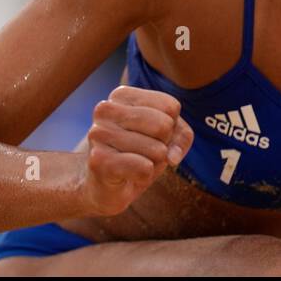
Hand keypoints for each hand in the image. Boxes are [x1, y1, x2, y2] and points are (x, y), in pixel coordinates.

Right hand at [79, 85, 194, 215]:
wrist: (102, 185)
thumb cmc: (137, 154)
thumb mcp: (166, 138)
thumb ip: (181, 136)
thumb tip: (171, 156)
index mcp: (121, 95)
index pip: (170, 107)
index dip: (170, 128)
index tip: (149, 136)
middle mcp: (106, 109)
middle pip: (164, 126)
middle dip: (163, 146)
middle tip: (143, 153)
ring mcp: (99, 134)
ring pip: (157, 150)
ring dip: (153, 163)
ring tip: (133, 164)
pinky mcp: (99, 160)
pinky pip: (144, 168)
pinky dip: (145, 176)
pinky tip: (127, 176)